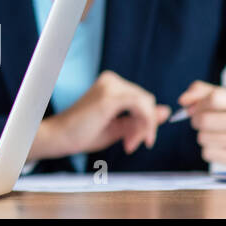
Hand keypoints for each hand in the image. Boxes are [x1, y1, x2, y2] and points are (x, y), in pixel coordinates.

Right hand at [32, 70, 170, 159]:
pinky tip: (132, 140)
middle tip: (131, 145)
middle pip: (147, 102)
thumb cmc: (82, 132)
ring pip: (146, 105)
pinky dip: (144, 125)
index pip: (142, 100)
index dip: (145, 122)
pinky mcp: (110, 97)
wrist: (60, 136)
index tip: (135, 141)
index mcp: (111, 84)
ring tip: (129, 144)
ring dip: (144, 128)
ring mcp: (111, 86)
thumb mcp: (118, 126)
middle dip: (145, 126)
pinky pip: (142, 107)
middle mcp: (111, 80)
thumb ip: (141, 119)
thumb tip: (166, 111)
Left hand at [177, 80, 225, 169]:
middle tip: (202, 121)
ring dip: (203, 135)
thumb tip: (183, 101)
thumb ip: (201, 91)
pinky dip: (209, 149)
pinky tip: (222, 146)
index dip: (198, 103)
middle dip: (196, 120)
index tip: (194, 107)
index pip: (213, 98)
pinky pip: (207, 153)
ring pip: (203, 138)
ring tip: (215, 134)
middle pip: (204, 120)